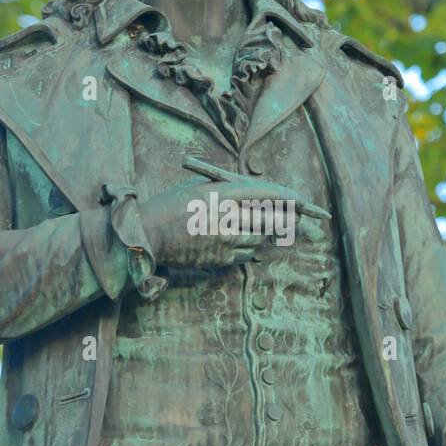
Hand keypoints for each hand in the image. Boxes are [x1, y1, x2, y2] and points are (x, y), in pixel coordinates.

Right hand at [138, 174, 321, 272]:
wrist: (148, 235)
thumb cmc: (171, 206)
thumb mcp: (197, 186)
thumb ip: (227, 187)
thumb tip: (257, 190)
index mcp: (220, 194)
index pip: (263, 193)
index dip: (285, 196)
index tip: (298, 198)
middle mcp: (225, 217)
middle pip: (267, 218)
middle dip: (283, 218)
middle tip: (295, 217)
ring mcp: (223, 241)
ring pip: (259, 238)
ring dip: (263, 233)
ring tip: (262, 228)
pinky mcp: (219, 259)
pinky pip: (247, 254)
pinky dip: (250, 248)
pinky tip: (245, 242)